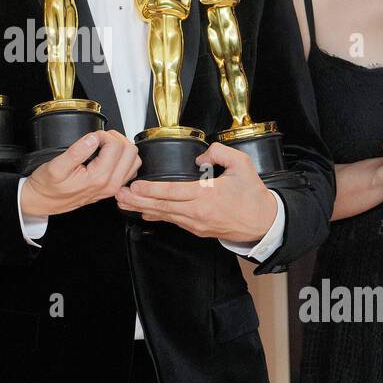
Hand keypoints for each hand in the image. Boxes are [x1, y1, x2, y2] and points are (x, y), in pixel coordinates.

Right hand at [20, 129, 139, 217]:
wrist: (44, 202)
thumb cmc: (48, 186)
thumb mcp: (55, 166)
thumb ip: (76, 152)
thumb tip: (93, 138)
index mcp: (98, 178)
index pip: (115, 146)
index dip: (103, 134)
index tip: (91, 137)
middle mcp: (110, 185)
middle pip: (130, 151)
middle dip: (115, 138)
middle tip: (99, 138)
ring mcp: (113, 187)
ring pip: (134, 160)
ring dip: (122, 147)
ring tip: (105, 145)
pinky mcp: (113, 188)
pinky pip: (130, 169)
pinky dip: (124, 158)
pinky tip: (110, 155)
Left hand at [114, 142, 278, 243]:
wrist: (263, 223)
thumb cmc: (253, 195)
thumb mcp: (242, 164)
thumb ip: (220, 153)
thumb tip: (201, 156)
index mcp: (207, 196)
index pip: (173, 192)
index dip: (152, 189)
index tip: (136, 185)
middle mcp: (198, 213)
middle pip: (162, 206)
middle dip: (138, 200)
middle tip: (119, 194)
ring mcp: (196, 223)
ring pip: (164, 215)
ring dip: (143, 208)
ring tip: (124, 202)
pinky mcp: (197, 230)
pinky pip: (173, 221)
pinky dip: (156, 215)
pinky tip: (144, 212)